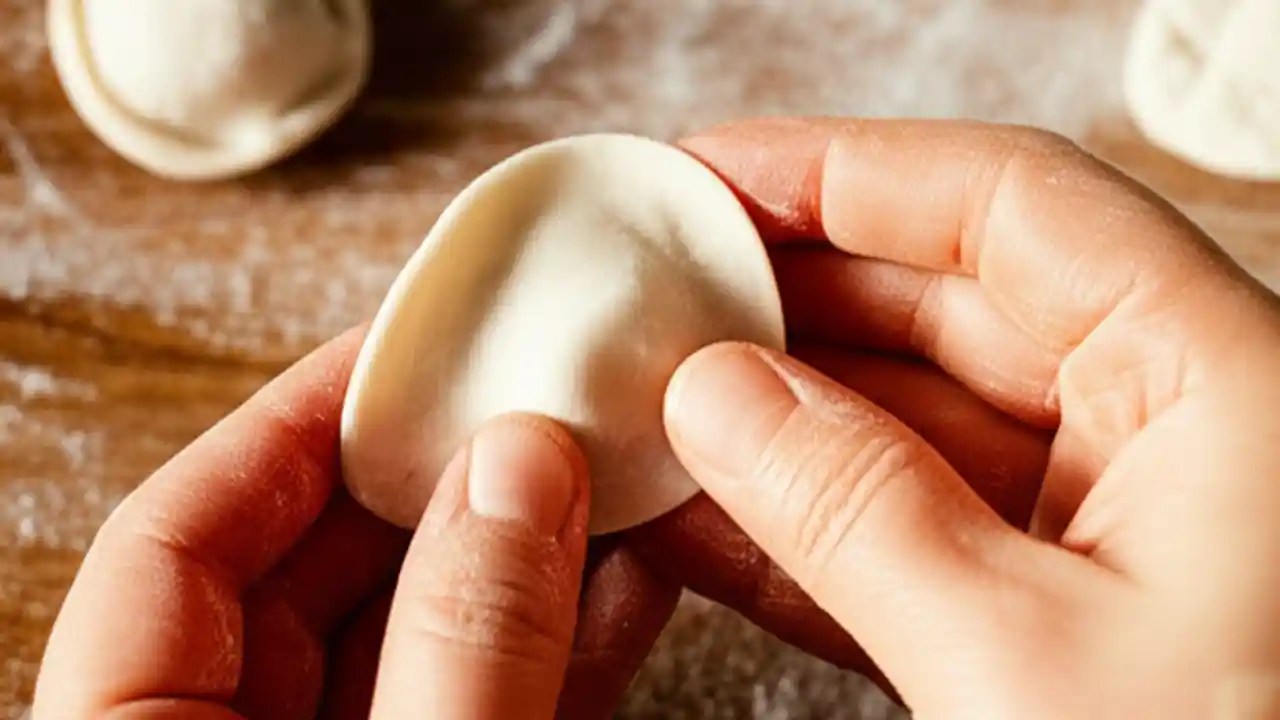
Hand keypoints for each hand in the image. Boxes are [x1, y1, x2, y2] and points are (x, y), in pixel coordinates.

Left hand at [33, 328, 677, 719]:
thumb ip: (457, 648)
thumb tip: (516, 472)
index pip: (179, 547)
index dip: (290, 430)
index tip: (404, 353)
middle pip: (312, 576)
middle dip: (439, 481)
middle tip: (534, 400)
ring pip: (421, 637)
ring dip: (524, 553)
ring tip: (609, 469)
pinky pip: (492, 703)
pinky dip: (563, 643)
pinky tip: (633, 576)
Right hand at [646, 118, 1279, 717]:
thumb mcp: (1027, 664)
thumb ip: (857, 511)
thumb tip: (716, 396)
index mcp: (1220, 382)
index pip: (1007, 207)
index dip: (845, 170)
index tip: (708, 173)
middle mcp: (1172, 429)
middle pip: (948, 297)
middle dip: (791, 292)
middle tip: (656, 290)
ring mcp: (1110, 522)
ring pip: (916, 418)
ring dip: (778, 414)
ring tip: (650, 400)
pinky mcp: (1058, 609)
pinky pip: (913, 526)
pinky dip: (803, 518)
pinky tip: (700, 509)